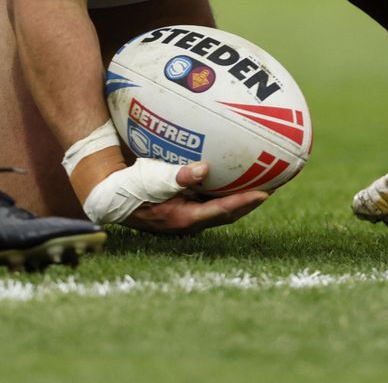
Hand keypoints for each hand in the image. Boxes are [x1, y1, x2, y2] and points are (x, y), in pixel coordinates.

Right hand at [110, 160, 269, 235]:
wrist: (112, 196)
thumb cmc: (131, 187)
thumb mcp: (150, 181)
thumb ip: (176, 176)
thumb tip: (204, 169)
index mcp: (184, 218)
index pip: (221, 211)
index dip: (244, 203)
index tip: (265, 194)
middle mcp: (191, 219)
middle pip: (229, 212)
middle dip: (251, 200)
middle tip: (275, 185)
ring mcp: (189, 213)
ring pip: (223, 206)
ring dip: (242, 195)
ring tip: (264, 179)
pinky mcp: (186, 205)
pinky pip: (212, 197)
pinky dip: (226, 187)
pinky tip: (235, 172)